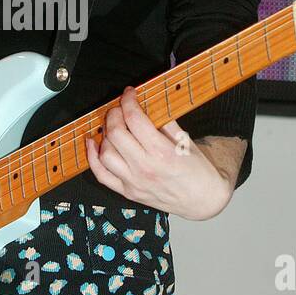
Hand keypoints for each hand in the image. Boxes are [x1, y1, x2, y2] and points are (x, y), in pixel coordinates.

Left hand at [84, 87, 232, 220]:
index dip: (128, 100)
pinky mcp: (128, 192)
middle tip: (120, 108)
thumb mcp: (186, 140)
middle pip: (116, 134)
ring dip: (105, 134)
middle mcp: (145, 168)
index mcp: (162, 152)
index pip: (134, 119)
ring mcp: (134, 182)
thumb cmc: (197, 171)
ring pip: (105, 153)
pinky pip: (101, 175)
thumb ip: (165, 121)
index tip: (129, 94)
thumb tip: (148, 104)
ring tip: (113, 126)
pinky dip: (92, 157)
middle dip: (114, 114)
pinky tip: (93, 143)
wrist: (202, 200)